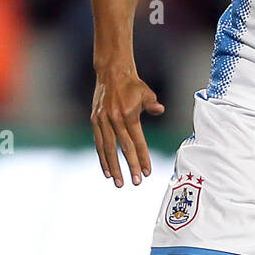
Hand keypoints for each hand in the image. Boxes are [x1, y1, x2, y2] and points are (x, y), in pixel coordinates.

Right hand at [91, 67, 164, 186]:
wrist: (111, 72)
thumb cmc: (132, 85)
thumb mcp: (145, 92)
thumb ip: (152, 104)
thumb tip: (160, 109)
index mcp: (128, 114)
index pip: (137, 141)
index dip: (143, 157)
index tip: (147, 172)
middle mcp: (114, 119)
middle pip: (123, 147)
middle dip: (130, 166)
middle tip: (136, 182)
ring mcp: (102, 120)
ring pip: (108, 148)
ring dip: (113, 167)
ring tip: (118, 182)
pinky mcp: (94, 120)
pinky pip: (99, 143)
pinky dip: (102, 157)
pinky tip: (107, 171)